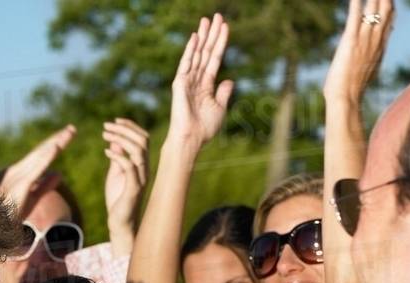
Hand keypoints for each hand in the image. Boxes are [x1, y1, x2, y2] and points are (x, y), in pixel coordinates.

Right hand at [0, 125, 76, 214]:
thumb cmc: (8, 215)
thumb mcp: (31, 199)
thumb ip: (45, 185)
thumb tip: (59, 173)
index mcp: (19, 172)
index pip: (39, 156)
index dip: (54, 145)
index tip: (68, 134)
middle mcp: (16, 170)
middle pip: (40, 152)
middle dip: (57, 140)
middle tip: (72, 129)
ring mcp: (16, 176)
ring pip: (39, 157)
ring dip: (54, 144)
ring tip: (68, 133)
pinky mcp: (19, 185)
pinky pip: (35, 169)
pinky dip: (45, 158)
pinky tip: (55, 148)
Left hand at [102, 118, 149, 255]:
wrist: (120, 223)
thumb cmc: (118, 198)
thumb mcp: (115, 173)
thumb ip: (117, 157)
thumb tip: (114, 139)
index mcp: (142, 164)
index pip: (142, 138)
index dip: (130, 126)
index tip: (114, 121)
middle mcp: (145, 169)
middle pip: (142, 141)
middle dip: (124, 129)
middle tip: (106, 126)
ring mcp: (141, 178)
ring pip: (138, 151)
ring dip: (121, 139)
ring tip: (105, 134)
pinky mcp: (134, 188)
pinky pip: (130, 167)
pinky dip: (118, 156)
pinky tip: (106, 151)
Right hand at [168, 14, 233, 149]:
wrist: (191, 139)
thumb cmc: (204, 129)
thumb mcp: (220, 108)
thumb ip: (224, 93)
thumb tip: (229, 80)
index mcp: (206, 86)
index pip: (215, 59)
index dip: (221, 43)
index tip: (226, 27)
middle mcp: (196, 80)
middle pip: (206, 52)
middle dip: (212, 34)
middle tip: (217, 15)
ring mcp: (187, 81)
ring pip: (197, 54)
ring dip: (203, 36)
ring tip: (207, 20)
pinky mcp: (180, 84)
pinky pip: (186, 63)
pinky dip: (191, 50)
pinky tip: (196, 37)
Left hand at [324, 0, 394, 105]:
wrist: (346, 98)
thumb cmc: (352, 88)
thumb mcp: (369, 68)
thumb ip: (375, 53)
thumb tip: (379, 46)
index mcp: (380, 45)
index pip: (389, 18)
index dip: (389, 5)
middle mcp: (375, 39)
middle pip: (386, 9)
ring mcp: (364, 39)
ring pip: (373, 9)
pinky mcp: (351, 41)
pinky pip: (355, 16)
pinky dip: (356, 3)